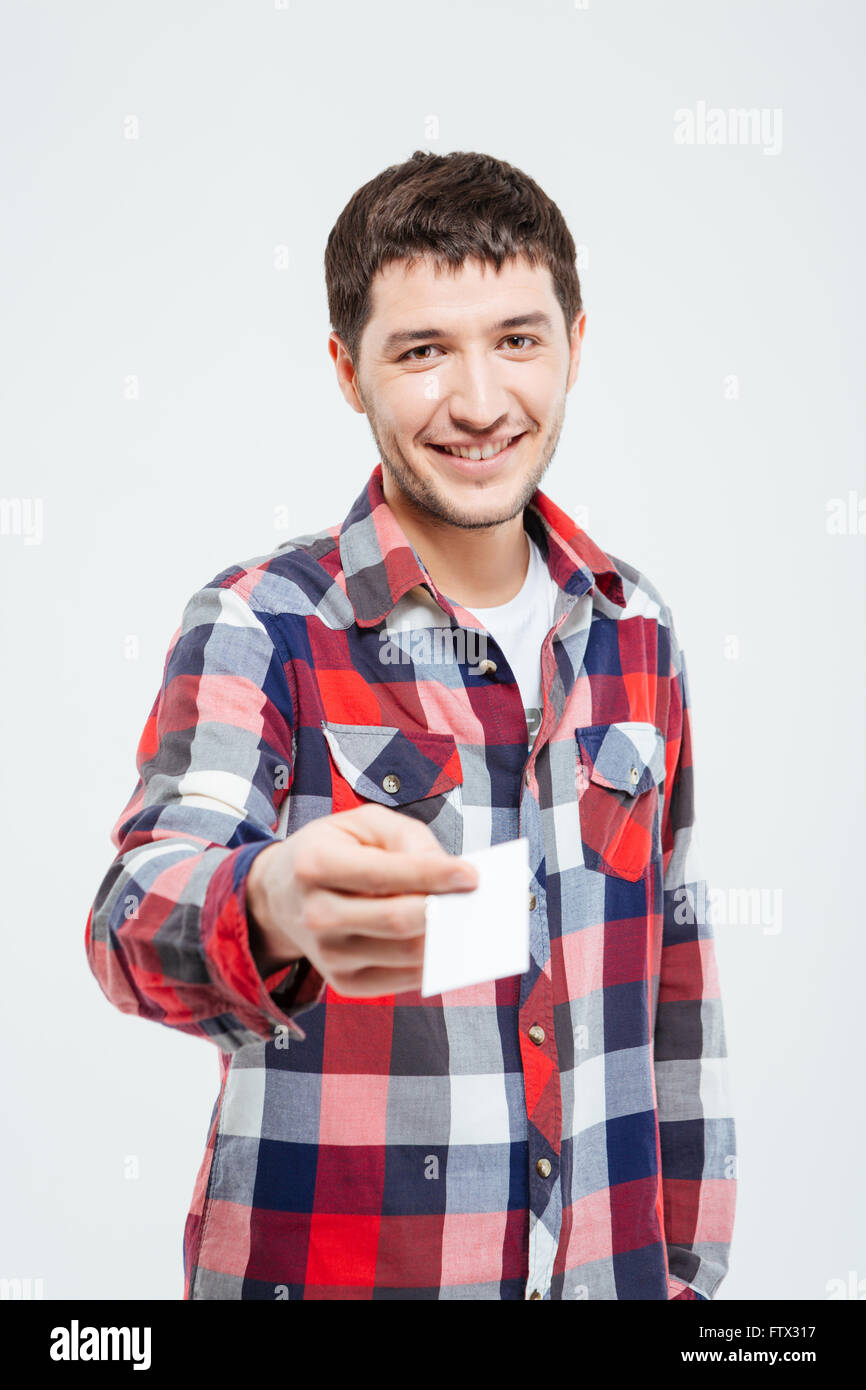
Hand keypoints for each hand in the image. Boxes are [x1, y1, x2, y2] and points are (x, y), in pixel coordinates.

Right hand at [246, 804, 478, 996]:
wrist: (281, 895)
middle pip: (397, 920)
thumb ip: (407, 838)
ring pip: (406, 953)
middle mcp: (316, 914)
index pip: (383, 874)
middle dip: (444, 911)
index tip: (472, 875)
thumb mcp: (363, 824)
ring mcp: (328, 955)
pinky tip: (445, 942)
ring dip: (446, 939)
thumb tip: (446, 872)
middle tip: (475, 900)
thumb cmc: (334, 850)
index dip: (432, 875)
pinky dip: (433, 962)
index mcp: (314, 864)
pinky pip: (403, 979)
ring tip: (469, 921)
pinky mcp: (344, 983)